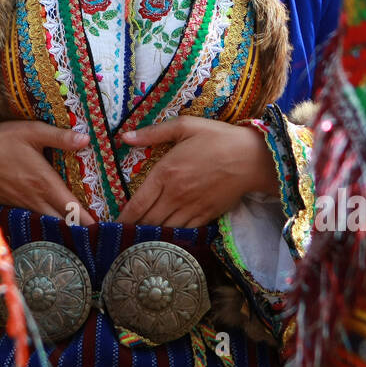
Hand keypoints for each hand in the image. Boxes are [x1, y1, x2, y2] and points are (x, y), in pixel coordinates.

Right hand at [0, 121, 96, 225]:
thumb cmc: (1, 140)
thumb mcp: (32, 131)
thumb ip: (59, 137)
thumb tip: (86, 138)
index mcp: (45, 183)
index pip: (72, 209)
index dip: (88, 221)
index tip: (102, 228)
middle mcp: (35, 198)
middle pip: (62, 222)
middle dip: (79, 228)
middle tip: (96, 231)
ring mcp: (22, 204)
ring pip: (47, 223)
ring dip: (63, 227)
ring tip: (78, 228)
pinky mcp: (11, 204)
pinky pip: (33, 218)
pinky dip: (45, 222)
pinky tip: (50, 217)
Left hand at [116, 116, 275, 227]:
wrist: (252, 158)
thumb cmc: (218, 138)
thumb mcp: (185, 126)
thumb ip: (154, 133)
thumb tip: (125, 137)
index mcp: (166, 173)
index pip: (137, 203)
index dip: (123, 217)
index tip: (113, 225)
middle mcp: (175, 194)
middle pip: (147, 220)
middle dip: (132, 229)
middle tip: (121, 234)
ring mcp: (191, 208)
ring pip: (163, 229)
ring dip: (150, 235)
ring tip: (139, 240)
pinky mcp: (206, 216)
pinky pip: (183, 232)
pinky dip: (171, 236)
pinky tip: (165, 238)